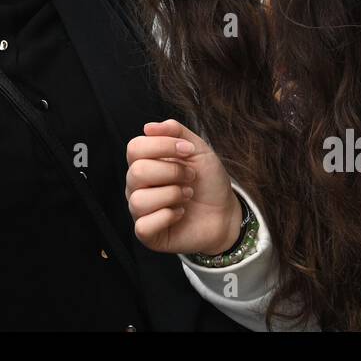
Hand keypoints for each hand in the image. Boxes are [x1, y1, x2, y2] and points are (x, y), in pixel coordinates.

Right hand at [126, 119, 240, 255]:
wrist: (225, 213)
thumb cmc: (208, 182)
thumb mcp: (198, 150)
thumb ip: (176, 132)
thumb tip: (148, 127)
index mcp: (145, 163)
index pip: (134, 148)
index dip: (162, 146)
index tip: (188, 151)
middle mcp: (137, 185)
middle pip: (137, 172)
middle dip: (172, 172)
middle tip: (190, 177)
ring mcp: (140, 210)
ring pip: (139, 199)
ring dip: (172, 195)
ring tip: (187, 196)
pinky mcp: (147, 233)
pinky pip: (144, 225)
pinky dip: (167, 217)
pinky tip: (180, 214)